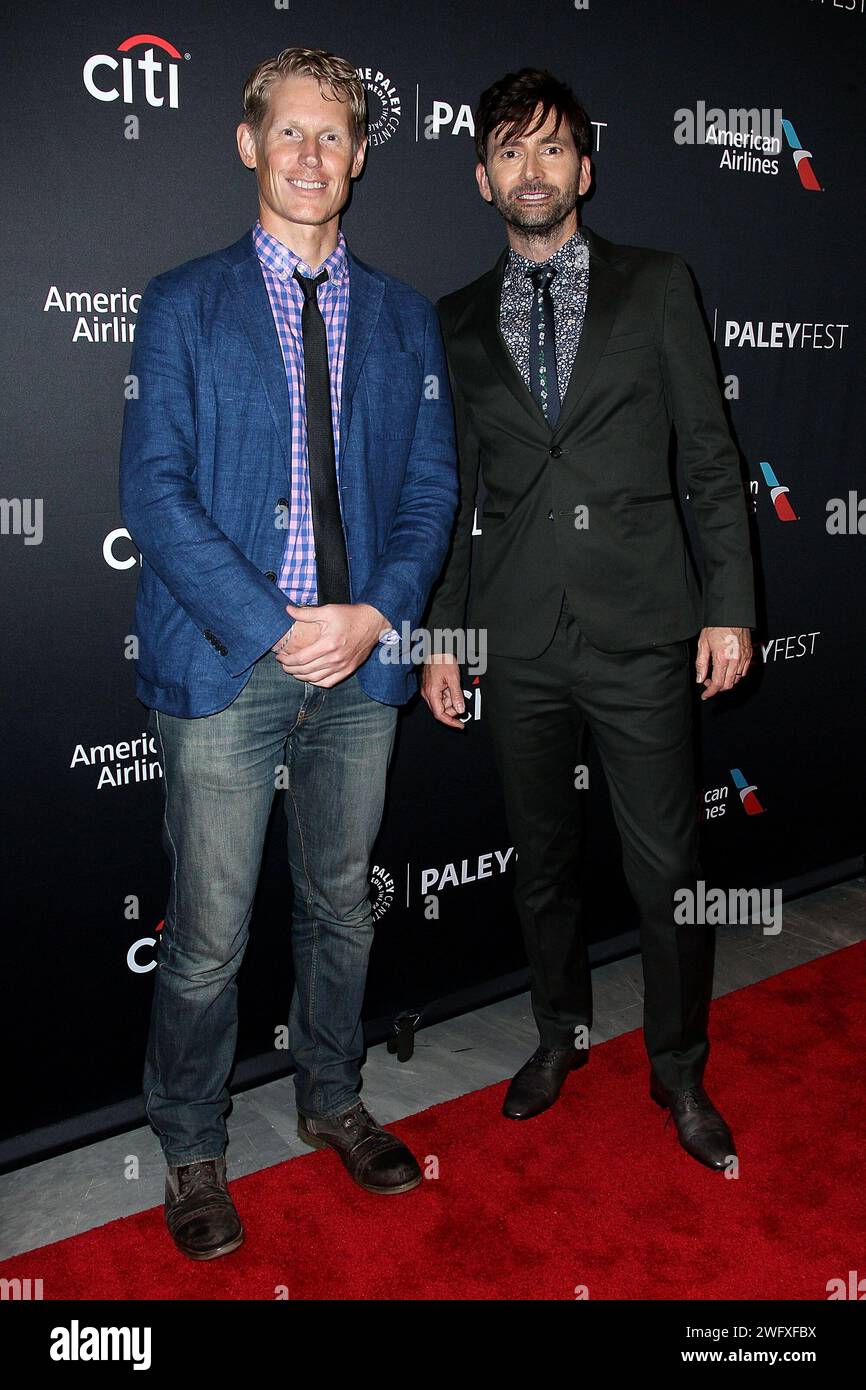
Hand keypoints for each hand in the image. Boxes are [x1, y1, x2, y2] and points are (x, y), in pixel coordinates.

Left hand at [272, 602, 389, 685]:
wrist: (373, 623)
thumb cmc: (349, 616)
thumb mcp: (327, 611)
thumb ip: (305, 613)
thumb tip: (286, 609)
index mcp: (328, 644)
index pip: (301, 659)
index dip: (287, 660)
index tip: (280, 657)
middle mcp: (335, 658)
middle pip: (306, 671)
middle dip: (290, 669)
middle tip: (283, 664)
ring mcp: (343, 666)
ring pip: (315, 679)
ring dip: (301, 677)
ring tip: (293, 670)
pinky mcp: (348, 670)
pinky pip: (328, 682)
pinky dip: (316, 682)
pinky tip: (309, 677)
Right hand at [420, 653, 465, 728]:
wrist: (436, 648)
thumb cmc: (442, 659)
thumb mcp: (453, 678)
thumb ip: (457, 696)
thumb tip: (460, 709)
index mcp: (432, 693)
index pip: (440, 715)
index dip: (451, 722)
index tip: (460, 725)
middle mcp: (428, 693)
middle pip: (440, 710)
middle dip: (452, 709)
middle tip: (461, 702)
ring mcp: (428, 690)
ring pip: (441, 704)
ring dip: (451, 701)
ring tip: (456, 689)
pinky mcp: (431, 687)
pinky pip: (440, 696)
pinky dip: (448, 695)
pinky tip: (452, 687)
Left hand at [695, 626, 752, 699]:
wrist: (731, 614)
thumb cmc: (716, 627)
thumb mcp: (703, 644)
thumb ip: (701, 664)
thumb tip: (700, 679)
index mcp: (722, 658)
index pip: (718, 684)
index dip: (710, 692)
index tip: (705, 695)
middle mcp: (735, 660)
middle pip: (728, 685)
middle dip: (717, 687)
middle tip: (708, 681)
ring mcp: (744, 658)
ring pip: (736, 679)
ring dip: (726, 681)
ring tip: (717, 673)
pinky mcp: (749, 654)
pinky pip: (743, 672)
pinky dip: (735, 675)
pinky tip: (727, 668)